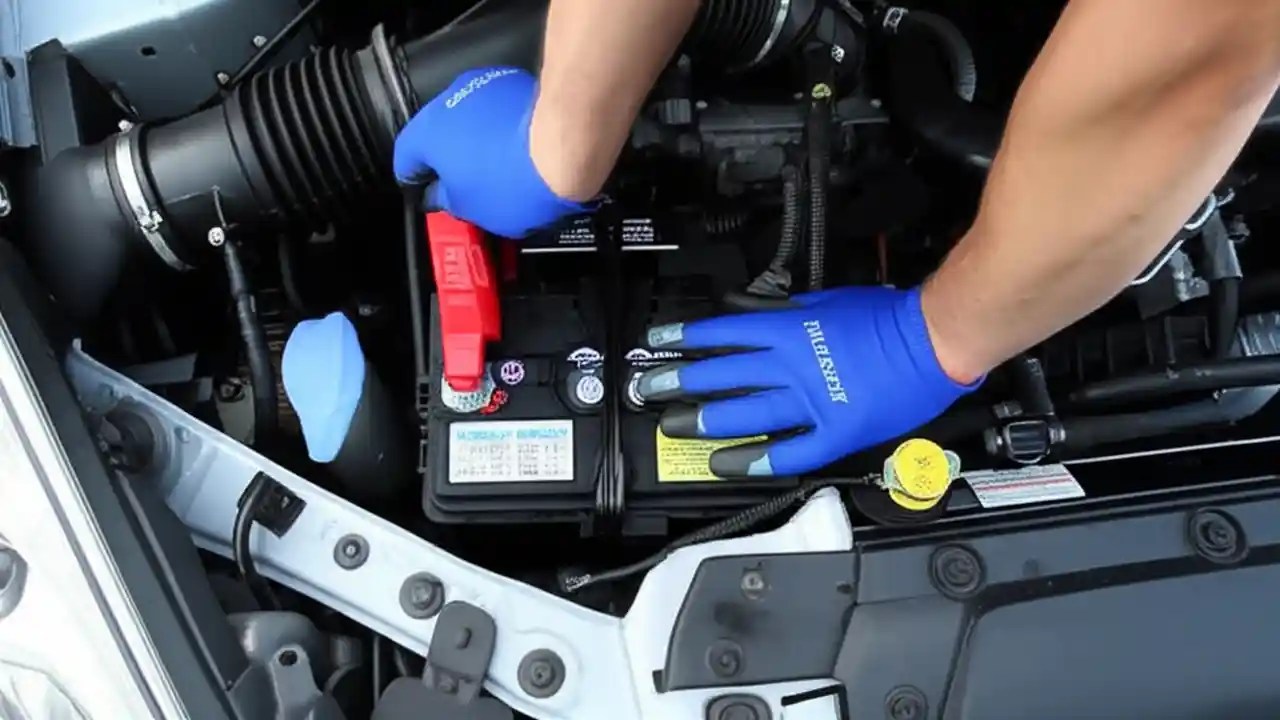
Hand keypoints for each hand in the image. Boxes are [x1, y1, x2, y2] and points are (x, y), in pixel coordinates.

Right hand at [393, 67, 587, 237]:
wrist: (567, 141)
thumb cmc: (513, 179)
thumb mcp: (471, 209)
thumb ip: (447, 201)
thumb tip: (441, 195)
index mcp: (426, 134)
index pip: (405, 160)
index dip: (415, 182)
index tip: (427, 195)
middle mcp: (448, 100)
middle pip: (438, 136)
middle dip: (450, 160)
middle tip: (468, 186)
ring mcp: (482, 85)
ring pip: (470, 120)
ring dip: (478, 141)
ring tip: (502, 168)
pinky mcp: (515, 80)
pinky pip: (500, 110)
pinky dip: (504, 127)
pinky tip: (524, 148)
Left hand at [635, 286, 978, 476]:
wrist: (934, 340)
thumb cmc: (888, 317)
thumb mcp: (825, 298)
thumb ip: (783, 308)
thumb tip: (747, 309)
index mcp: (790, 330)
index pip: (724, 334)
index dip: (687, 340)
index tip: (660, 343)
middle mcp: (792, 366)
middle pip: (724, 375)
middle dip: (682, 382)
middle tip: (651, 390)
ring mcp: (812, 403)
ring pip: (747, 415)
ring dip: (708, 421)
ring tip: (676, 426)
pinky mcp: (835, 432)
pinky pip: (790, 451)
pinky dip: (759, 460)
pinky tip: (730, 466)